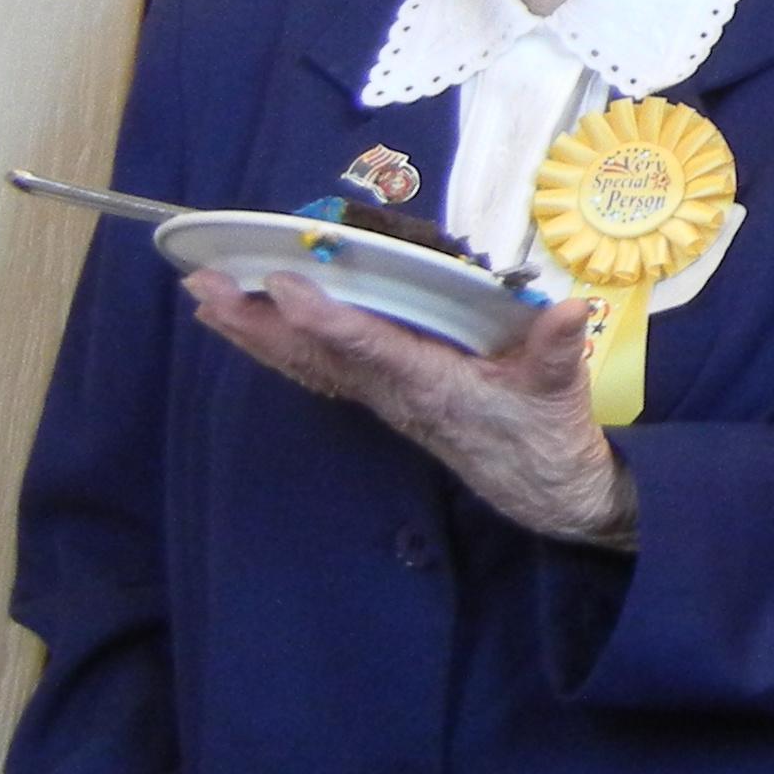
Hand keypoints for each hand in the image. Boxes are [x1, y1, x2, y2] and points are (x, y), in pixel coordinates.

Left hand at [186, 268, 635, 545]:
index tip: (284, 286)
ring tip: (207, 299)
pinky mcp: (384, 396)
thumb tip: (570, 311)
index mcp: (432, 384)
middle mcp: (393, 392)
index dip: (325, 318)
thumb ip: (557, 350)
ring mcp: (383, 397)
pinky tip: (254, 329)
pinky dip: (280, 347)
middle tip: (204, 286)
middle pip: (313, 356)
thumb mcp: (559, 389)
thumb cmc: (546, 430)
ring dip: (255, 334)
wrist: (539, 487)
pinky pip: (318, 370)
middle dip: (259, 323)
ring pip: (306, 363)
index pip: (368, 348)